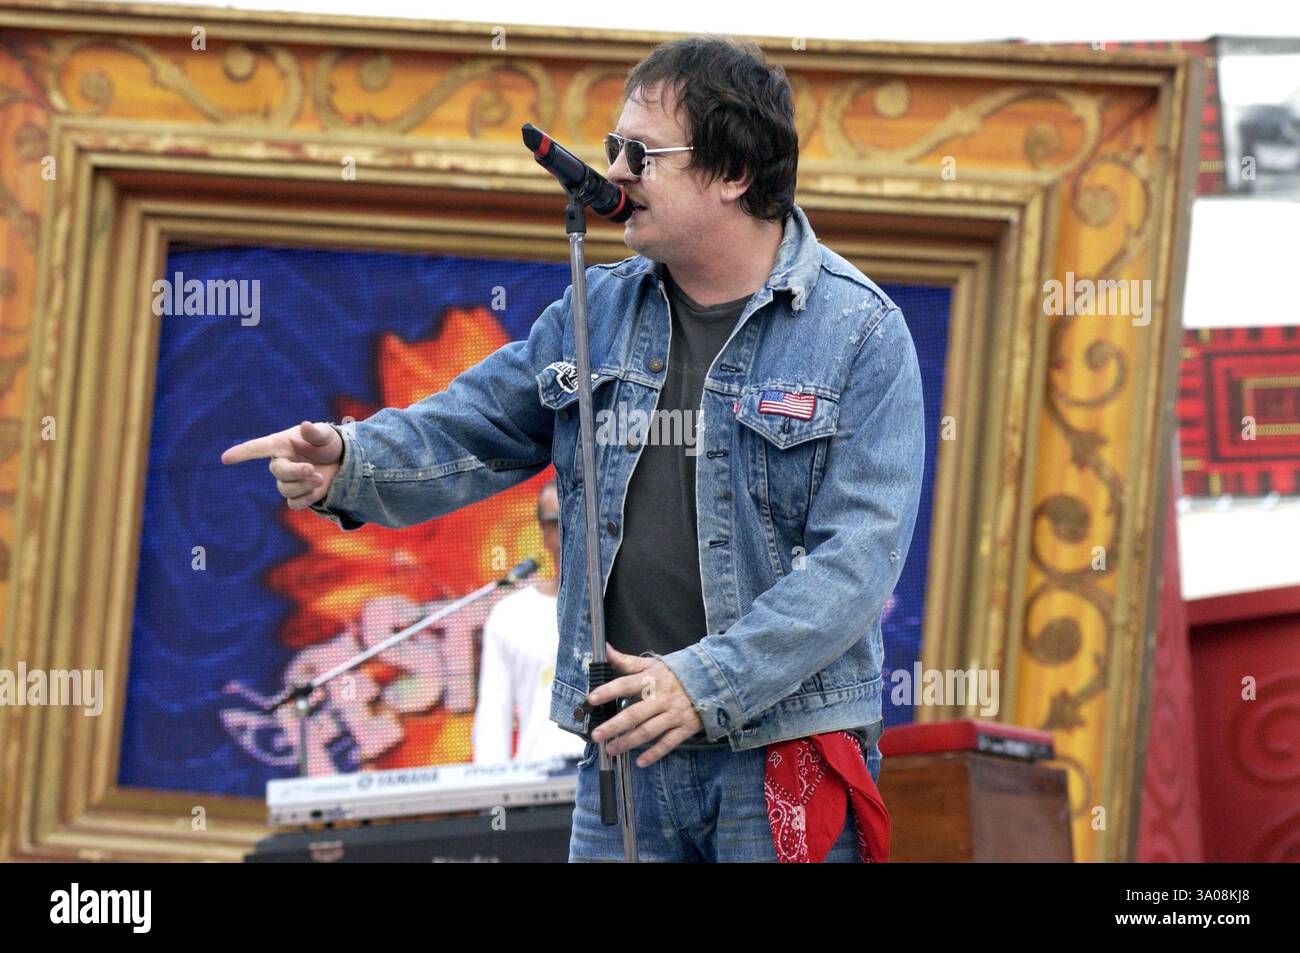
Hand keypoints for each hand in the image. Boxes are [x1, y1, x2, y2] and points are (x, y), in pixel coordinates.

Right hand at [221, 420, 343, 509]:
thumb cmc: (327, 443)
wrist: (340, 461)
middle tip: (312, 469)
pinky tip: (317, 490)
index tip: (225, 458)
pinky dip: (306, 499)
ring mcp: (288, 480)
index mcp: (280, 444)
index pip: (257, 448)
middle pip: (278, 471)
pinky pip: (294, 503)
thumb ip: (316, 432)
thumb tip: (305, 425)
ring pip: (286, 489)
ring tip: (320, 477)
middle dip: (295, 472)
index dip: (241, 452)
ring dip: (304, 485)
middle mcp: (280, 462)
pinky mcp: (298, 495)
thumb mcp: (325, 434)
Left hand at [587, 644, 704, 767]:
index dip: (608, 691)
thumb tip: (606, 650)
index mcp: (652, 679)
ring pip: (648, 731)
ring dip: (628, 742)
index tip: (592, 698)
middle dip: (614, 726)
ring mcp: (674, 713)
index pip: (626, 684)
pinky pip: (668, 743)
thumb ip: (627, 661)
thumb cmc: (677, 673)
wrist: (713, 680)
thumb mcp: (653, 664)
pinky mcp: (685, 727)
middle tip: (596, 735)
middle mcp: (662, 697)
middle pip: (634, 714)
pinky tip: (640, 762)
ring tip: (611, 749)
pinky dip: (654, 754)